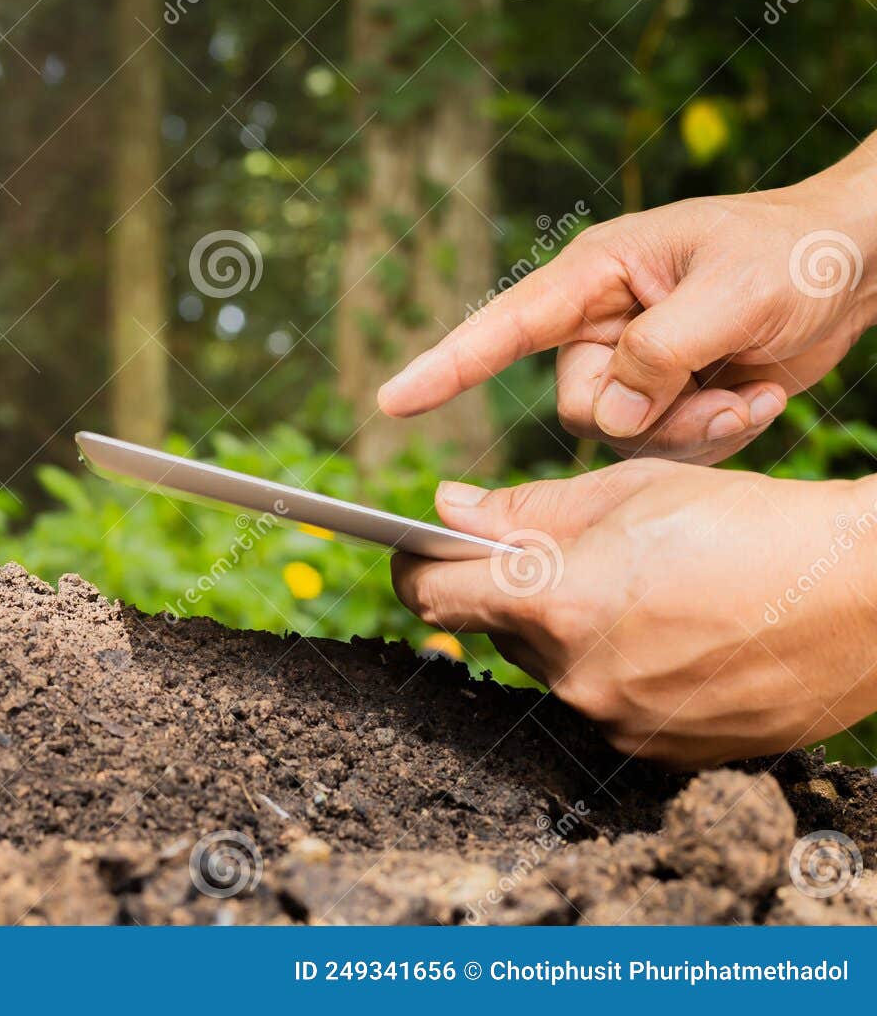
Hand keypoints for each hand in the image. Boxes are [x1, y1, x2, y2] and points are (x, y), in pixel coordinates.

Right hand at [378, 154, 876, 463]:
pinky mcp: (668, 395)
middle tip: (720, 385)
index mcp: (597, 275)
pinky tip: (755, 392)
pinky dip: (714, 434)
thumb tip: (612, 416)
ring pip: (620, 437)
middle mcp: (602, 321)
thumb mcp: (733, 294)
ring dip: (693, 427)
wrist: (862, 264)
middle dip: (651, 412)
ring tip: (749, 384)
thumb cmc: (795, 251)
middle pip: (578, 404)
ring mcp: (634, 362)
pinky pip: (662, 447)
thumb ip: (660, 355)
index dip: (447, 364)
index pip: (505, 325)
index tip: (391, 401)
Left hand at [392, 461, 876, 765]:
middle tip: (573, 558)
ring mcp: (619, 722)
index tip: (416, 554)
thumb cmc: (749, 526)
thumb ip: (523, 510)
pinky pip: (607, 707)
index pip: (431, 594)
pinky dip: (621, 672)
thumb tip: (446, 511)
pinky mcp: (659, 754)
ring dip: (572, 634)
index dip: (414, 567)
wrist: (864, 596)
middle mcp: (576, 675)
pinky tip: (675, 638)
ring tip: (645, 595)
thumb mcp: (627, 491)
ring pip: (555, 670)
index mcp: (556, 600)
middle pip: (498, 631)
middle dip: (515, 593)